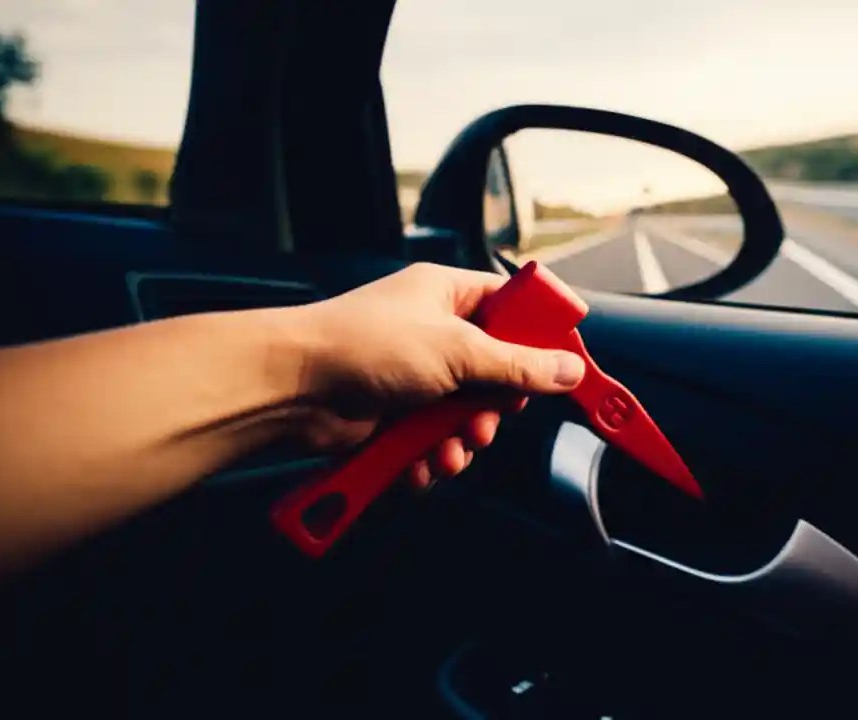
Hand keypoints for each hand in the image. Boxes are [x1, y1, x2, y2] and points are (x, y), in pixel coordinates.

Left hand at [287, 263, 585, 487]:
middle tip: (488, 416)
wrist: (290, 388)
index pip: (514, 310)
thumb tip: (567, 369)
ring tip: (448, 447)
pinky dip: (432, 459)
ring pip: (466, 417)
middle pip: (496, 374)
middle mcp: (433, 333)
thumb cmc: (360, 345)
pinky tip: (422, 463)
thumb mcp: (457, 350)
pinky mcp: (394, 418)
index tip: (565, 368)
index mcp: (448, 295)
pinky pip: (434, 444)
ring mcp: (413, 377)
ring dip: (462, 441)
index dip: (542, 339)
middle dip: (494, 407)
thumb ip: (518, 364)